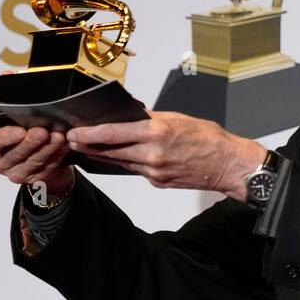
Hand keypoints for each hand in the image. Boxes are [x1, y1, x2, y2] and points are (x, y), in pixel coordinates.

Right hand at [0, 126, 73, 195]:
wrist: (38, 156)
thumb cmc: (23, 136)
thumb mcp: (17, 125)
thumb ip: (20, 121)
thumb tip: (33, 114)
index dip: (5, 137)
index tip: (20, 131)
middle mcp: (2, 163)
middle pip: (15, 153)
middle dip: (31, 142)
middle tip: (42, 132)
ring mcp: (18, 174)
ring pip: (34, 161)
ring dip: (48, 148)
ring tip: (57, 137)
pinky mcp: (35, 180)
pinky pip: (48, 167)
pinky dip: (57, 155)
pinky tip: (64, 146)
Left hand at [65, 109, 263, 197]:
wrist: (227, 164)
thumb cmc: (208, 138)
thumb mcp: (177, 119)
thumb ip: (150, 119)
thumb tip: (129, 117)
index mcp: (156, 132)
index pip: (113, 133)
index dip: (89, 135)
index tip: (74, 133)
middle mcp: (152, 154)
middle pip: (112, 151)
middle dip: (89, 146)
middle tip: (72, 141)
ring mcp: (155, 172)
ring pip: (122, 162)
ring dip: (104, 156)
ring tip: (89, 149)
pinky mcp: (159, 182)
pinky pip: (137, 170)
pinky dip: (128, 162)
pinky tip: (120, 157)